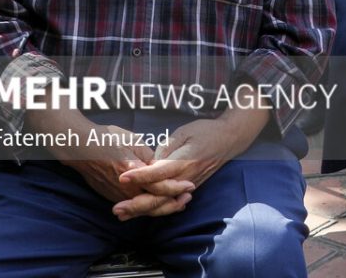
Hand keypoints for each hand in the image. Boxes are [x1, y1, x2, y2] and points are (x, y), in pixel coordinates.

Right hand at [60, 125, 193, 218]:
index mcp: (133, 173)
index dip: (176, 188)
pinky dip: (147, 206)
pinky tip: (158, 203)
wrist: (80, 147)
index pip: (159, 187)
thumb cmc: (107, 139)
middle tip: (187, 198)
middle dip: (172, 203)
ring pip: (143, 208)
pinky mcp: (112, 196)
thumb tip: (160, 167)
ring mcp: (117, 194)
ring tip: (178, 203)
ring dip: (162, 207)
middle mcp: (125, 188)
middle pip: (153, 203)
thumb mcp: (133, 141)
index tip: (190, 185)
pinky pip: (133, 205)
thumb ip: (148, 157)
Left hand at [114, 109, 266, 219]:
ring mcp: (189, 185)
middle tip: (116, 208)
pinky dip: (153, 209)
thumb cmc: (206, 131)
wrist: (229, 139)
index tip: (121, 177)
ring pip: (164, 203)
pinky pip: (170, 202)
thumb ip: (167, 147)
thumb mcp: (184, 132)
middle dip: (137, 204)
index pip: (159, 172)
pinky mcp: (189, 188)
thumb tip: (151, 162)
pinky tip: (138, 212)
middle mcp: (187, 177)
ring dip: (142, 210)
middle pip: (160, 196)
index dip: (140, 176)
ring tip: (122, 214)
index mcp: (185, 161)